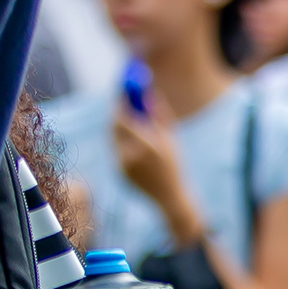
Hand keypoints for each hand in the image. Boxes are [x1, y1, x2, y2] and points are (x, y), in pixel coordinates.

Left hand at [112, 99, 200, 242]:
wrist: (169, 196)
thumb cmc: (173, 164)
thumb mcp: (170, 137)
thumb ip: (158, 114)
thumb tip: (147, 92)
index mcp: (147, 145)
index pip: (124, 118)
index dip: (122, 103)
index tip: (123, 91)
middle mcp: (132, 156)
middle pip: (114, 126)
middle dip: (118, 113)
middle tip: (122, 103)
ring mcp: (123, 165)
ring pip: (115, 139)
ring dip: (122, 129)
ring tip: (141, 136)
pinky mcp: (119, 172)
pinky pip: (118, 151)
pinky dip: (124, 144)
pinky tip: (141, 155)